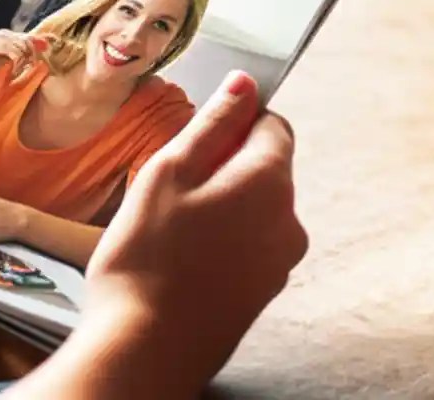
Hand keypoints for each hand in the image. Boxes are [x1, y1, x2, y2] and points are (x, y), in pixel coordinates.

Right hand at [0, 30, 52, 81]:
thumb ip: (11, 57)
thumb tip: (28, 57)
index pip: (22, 35)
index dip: (36, 40)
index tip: (49, 47)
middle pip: (22, 37)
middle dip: (33, 49)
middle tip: (36, 64)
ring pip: (17, 43)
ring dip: (24, 57)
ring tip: (24, 69)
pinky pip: (9, 50)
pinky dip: (15, 61)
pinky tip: (14, 72)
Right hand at [42, 70, 306, 397]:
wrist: (145, 350)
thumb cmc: (148, 259)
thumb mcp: (171, 171)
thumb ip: (213, 122)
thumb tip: (244, 83)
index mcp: (270, 181)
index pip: (273, 124)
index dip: (232, 124)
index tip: (194, 144)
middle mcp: (289, 221)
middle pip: (264, 168)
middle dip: (222, 168)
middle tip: (170, 190)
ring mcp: (280, 262)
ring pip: (254, 209)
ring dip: (220, 207)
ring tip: (170, 231)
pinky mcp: (262, 294)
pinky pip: (247, 247)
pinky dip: (221, 243)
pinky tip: (180, 260)